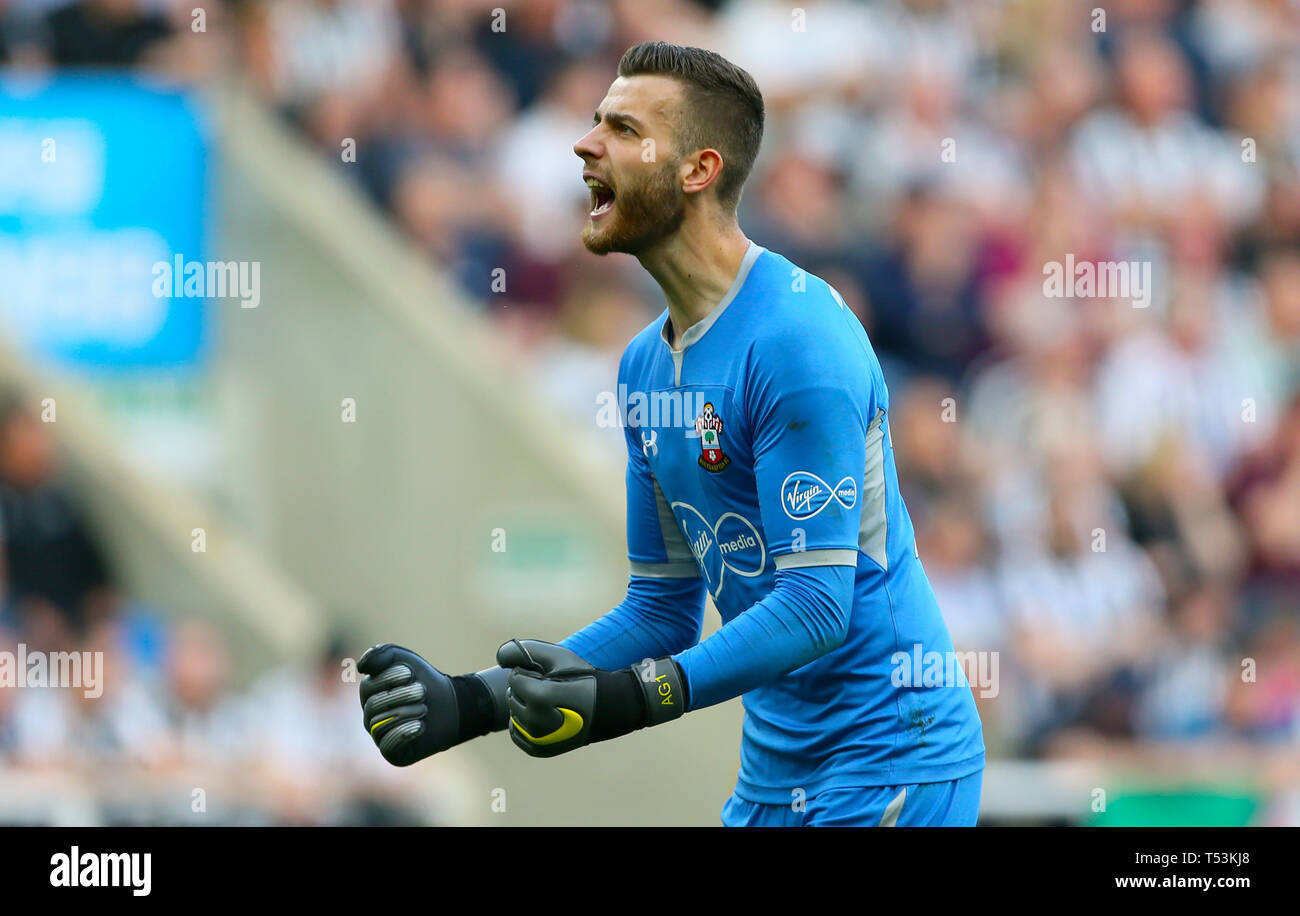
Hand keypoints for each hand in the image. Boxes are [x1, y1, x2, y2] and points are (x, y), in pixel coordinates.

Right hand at [358, 644, 466, 766]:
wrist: (451, 705)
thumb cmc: (425, 681)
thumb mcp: (404, 659)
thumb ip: (381, 654)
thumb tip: (360, 666)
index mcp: (369, 694)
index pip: (368, 686)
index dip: (390, 678)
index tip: (411, 673)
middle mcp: (370, 716)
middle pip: (374, 706)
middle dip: (403, 695)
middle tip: (423, 691)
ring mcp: (379, 735)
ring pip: (381, 725)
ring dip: (408, 712)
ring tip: (425, 708)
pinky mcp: (392, 753)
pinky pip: (389, 746)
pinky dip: (405, 733)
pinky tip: (421, 725)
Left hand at [496, 639, 686, 757]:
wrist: (607, 709)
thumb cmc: (583, 679)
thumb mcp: (558, 656)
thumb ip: (525, 650)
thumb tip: (499, 658)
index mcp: (539, 698)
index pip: (515, 678)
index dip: (531, 672)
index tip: (550, 676)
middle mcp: (535, 722)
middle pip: (512, 696)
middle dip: (526, 688)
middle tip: (551, 689)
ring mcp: (536, 739)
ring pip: (514, 712)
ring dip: (526, 704)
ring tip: (551, 703)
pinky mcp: (537, 749)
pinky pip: (516, 732)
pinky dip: (523, 722)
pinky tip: (541, 715)